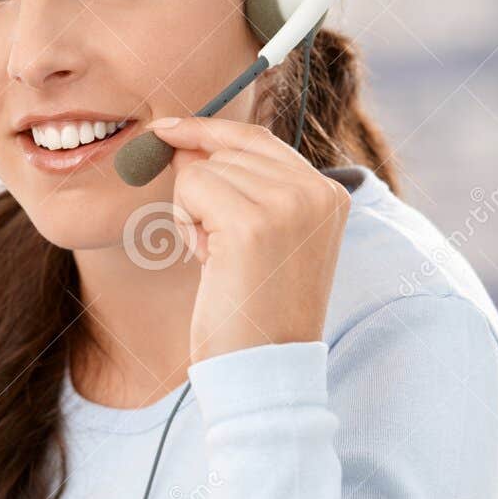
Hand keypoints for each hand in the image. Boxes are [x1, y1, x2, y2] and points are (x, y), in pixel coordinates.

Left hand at [149, 114, 351, 366]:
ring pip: (203, 168)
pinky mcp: (251, 221)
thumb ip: (240, 189)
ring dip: (193, 213)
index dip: (209, 132)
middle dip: (202, 194)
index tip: (169, 129)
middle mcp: (316, 190)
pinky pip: (191, 187)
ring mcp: (288, 203)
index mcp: (329, 194)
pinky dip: (185, 221)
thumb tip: (185, 144)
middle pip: (226, 151)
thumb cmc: (254, 313)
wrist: (262, 369)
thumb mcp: (259, 241)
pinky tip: (208, 259)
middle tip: (217, 250)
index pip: (259, 140)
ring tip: (221, 261)